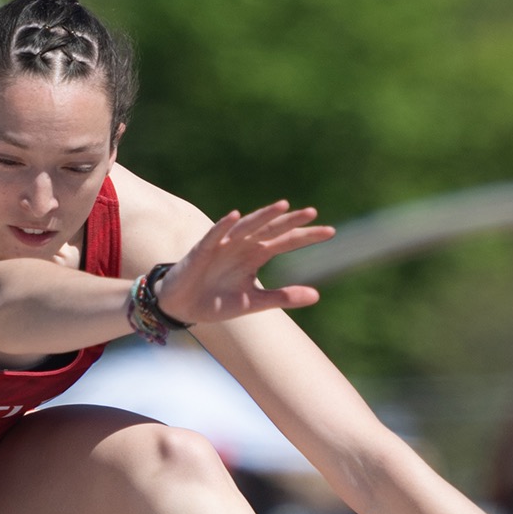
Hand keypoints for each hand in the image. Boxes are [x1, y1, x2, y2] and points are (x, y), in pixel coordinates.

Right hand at [152, 202, 336, 325]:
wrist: (181, 306)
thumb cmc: (216, 301)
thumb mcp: (254, 302)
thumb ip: (283, 297)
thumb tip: (317, 295)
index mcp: (256, 255)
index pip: (286, 241)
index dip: (306, 237)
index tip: (331, 232)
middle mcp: (243, 245)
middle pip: (271, 229)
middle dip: (291, 221)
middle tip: (313, 213)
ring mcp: (223, 244)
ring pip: (247, 226)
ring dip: (263, 216)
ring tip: (282, 206)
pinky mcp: (202, 249)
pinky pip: (214, 234)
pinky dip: (224, 226)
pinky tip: (234, 216)